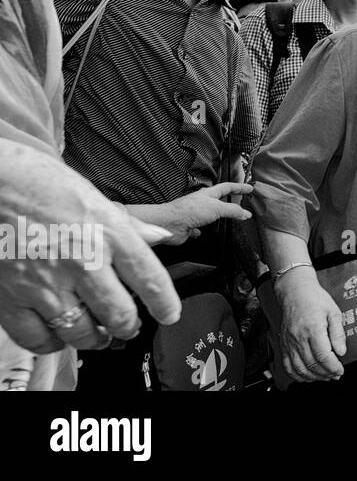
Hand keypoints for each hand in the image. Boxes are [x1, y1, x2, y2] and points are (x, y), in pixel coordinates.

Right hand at [0, 142, 180, 353]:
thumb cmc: (41, 183)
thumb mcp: (95, 198)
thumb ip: (128, 226)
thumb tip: (159, 237)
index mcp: (109, 233)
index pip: (150, 278)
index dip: (165, 304)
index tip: (169, 314)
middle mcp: (83, 261)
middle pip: (119, 314)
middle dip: (129, 326)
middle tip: (129, 326)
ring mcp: (47, 283)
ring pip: (82, 332)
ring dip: (95, 338)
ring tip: (98, 334)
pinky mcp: (13, 298)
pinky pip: (38, 339)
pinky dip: (52, 344)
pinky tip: (58, 335)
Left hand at [139, 182, 253, 245]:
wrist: (170, 223)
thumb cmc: (188, 211)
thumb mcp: (217, 208)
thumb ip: (233, 210)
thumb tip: (246, 213)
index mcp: (208, 194)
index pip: (227, 188)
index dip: (239, 188)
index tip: (249, 188)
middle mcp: (201, 203)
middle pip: (218, 200)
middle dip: (228, 202)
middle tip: (239, 203)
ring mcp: (195, 214)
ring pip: (209, 215)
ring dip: (215, 217)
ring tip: (223, 220)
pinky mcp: (189, 226)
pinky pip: (197, 228)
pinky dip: (200, 231)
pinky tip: (201, 233)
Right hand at [275, 270, 344, 382]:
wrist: (295, 292)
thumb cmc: (314, 299)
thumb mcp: (333, 312)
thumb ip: (338, 333)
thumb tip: (341, 351)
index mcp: (313, 329)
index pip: (323, 355)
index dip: (333, 366)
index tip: (340, 370)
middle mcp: (298, 338)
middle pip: (312, 364)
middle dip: (326, 374)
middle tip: (335, 375)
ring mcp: (289, 343)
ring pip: (299, 368)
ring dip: (313, 377)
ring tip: (325, 377)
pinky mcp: (283, 345)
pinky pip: (287, 366)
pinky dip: (297, 375)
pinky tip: (308, 376)